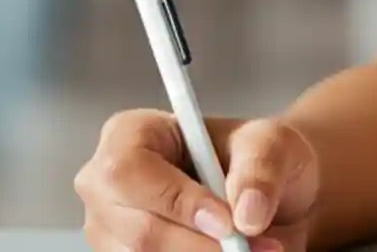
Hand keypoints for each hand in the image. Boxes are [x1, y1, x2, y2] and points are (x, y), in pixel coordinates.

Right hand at [75, 110, 318, 251]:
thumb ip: (260, 169)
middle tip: (251, 244)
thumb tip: (247, 214)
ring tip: (253, 249)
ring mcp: (110, 232)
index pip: (128, 170)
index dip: (176, 201)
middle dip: (202, 245)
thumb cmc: (255, 157)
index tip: (227, 221)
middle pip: (138, 231)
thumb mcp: (270, 143)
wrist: (267, 193)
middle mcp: (106, 186)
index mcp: (129, 135)